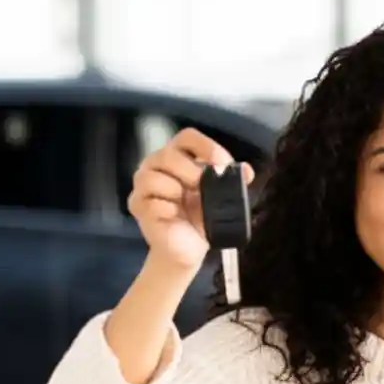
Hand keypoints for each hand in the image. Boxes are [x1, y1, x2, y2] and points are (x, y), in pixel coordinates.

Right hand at [127, 128, 253, 269]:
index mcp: (178, 156)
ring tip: (184, 202)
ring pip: (152, 177)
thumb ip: (233, 181)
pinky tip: (174, 215)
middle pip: (167, 154)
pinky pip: (149, 201)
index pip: (187, 137)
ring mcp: (143, 185)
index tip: (222, 163)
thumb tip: (246, 170)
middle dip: (190, 170)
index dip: (205, 146)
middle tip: (203, 186)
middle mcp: (156, 165)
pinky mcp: (137, 206)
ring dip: (174, 189)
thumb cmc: (200, 215)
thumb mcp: (221, 196)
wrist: (188, 246)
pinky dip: (165, 208)